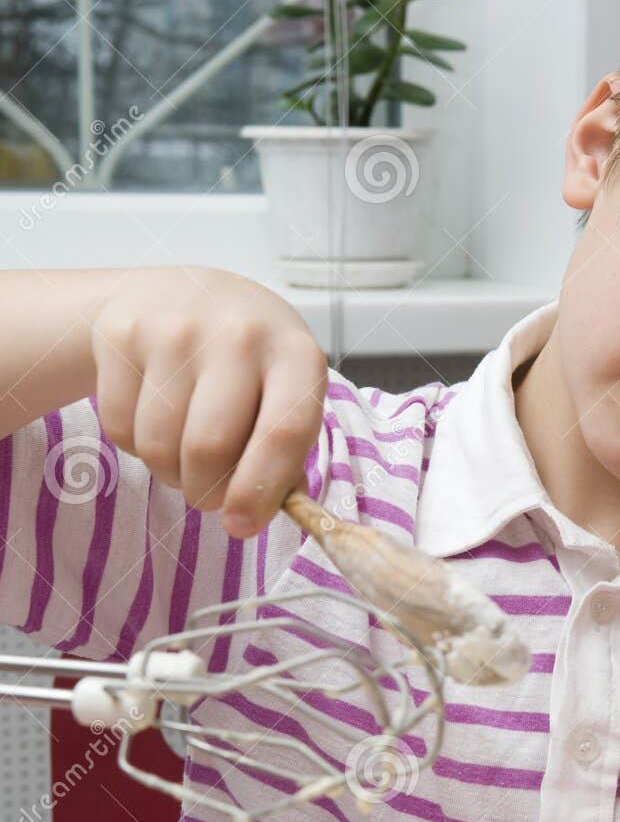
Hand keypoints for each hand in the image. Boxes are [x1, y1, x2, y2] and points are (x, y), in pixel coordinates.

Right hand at [90, 266, 327, 536]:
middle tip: (209, 494)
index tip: (240, 526)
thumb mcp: (284, 395)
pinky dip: (136, 447)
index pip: (282, 433)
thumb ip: (282, 458)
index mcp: (296, 355)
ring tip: (185, 455)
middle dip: (206, 492)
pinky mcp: (123, 334)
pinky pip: (120, 428)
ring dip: (170, 474)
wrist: (183, 295)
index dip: (258, 491)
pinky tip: (155, 419)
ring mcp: (176, 328)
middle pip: (210, 447)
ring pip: (160, 445)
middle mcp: (239, 334)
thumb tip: (249, 517)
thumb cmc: (248, 364)